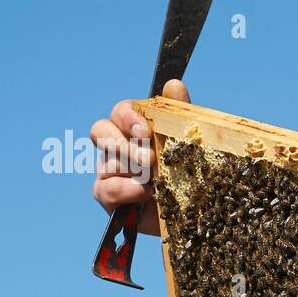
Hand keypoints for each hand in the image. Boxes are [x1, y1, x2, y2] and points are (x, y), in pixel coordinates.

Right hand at [89, 79, 190, 235]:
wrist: (196, 212)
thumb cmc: (190, 174)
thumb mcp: (190, 143)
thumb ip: (180, 114)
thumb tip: (174, 84)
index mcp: (135, 128)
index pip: (121, 112)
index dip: (129, 117)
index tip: (146, 131)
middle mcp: (118, 146)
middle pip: (101, 130)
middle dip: (124, 142)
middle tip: (149, 158)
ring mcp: (110, 171)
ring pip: (105, 161)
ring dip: (129, 168)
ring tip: (153, 178)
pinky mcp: (109, 197)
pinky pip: (103, 189)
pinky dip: (121, 189)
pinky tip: (141, 192)